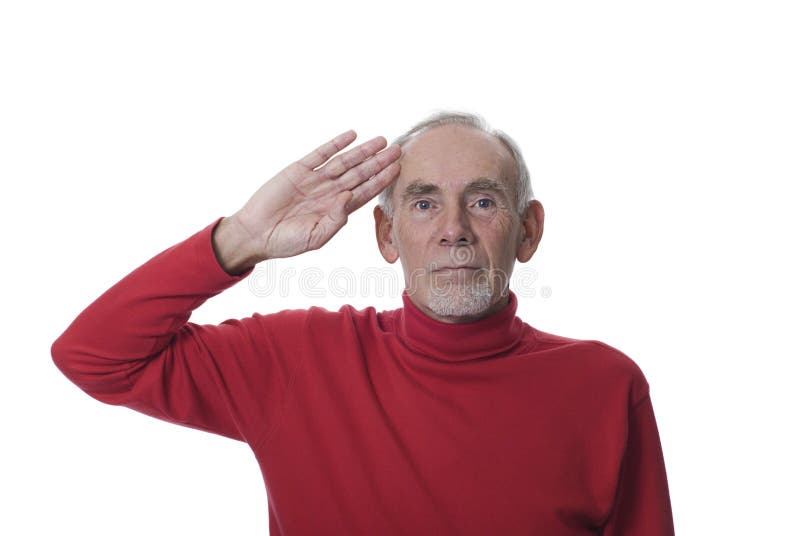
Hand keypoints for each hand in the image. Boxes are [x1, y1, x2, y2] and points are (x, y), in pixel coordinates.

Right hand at [229, 130, 400, 261]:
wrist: (256, 234)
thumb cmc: (286, 241)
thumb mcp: (316, 237)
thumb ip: (336, 220)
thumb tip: (349, 197)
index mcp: (337, 209)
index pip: (365, 191)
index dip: (382, 180)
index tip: (398, 169)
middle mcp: (330, 192)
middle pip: (360, 173)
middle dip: (379, 162)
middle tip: (398, 150)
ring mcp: (315, 180)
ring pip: (345, 162)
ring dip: (363, 151)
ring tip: (381, 141)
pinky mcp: (298, 170)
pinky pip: (321, 154)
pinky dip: (336, 144)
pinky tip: (351, 136)